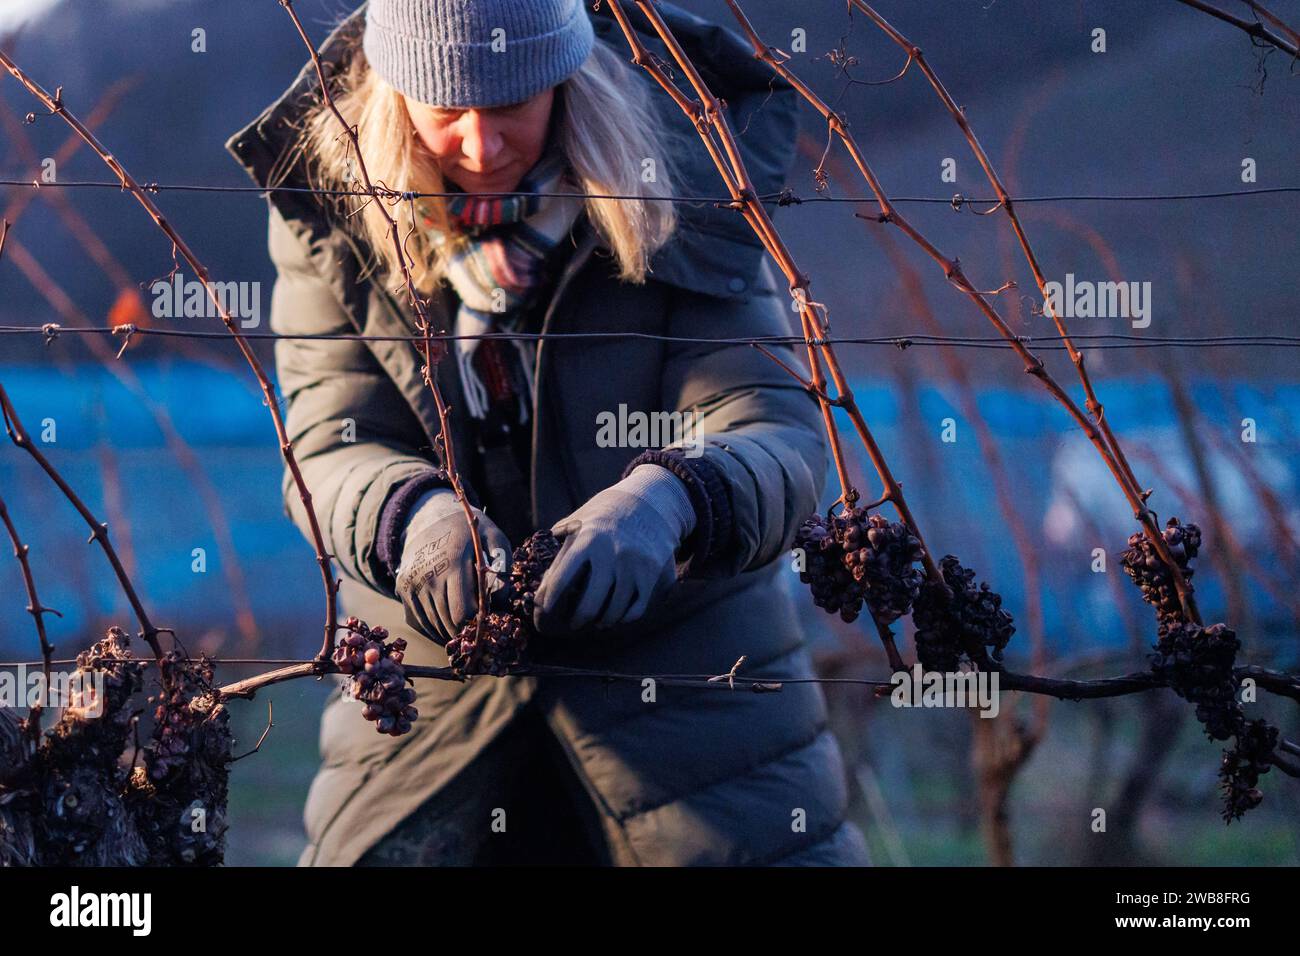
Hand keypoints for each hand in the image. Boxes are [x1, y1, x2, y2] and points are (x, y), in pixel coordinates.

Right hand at [395, 490, 509, 643]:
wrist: (429, 518)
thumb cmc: (467, 531)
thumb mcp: (492, 536)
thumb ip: (502, 563)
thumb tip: (500, 598)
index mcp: (453, 563)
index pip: (463, 612)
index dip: (477, 622)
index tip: (486, 618)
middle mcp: (429, 576)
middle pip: (448, 623)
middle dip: (465, 630)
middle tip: (477, 626)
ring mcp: (413, 583)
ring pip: (433, 626)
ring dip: (450, 632)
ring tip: (464, 625)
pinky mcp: (403, 589)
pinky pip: (419, 622)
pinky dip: (434, 628)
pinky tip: (447, 621)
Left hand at [534, 465, 694, 633]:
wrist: (648, 500)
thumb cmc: (604, 513)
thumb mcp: (578, 519)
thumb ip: (558, 544)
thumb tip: (536, 570)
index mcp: (586, 539)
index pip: (561, 578)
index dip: (549, 599)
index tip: (544, 610)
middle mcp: (610, 554)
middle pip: (590, 604)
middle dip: (578, 620)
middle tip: (573, 625)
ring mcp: (633, 565)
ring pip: (615, 610)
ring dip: (603, 621)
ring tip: (597, 622)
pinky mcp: (651, 573)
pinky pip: (637, 608)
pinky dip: (625, 617)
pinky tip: (617, 616)